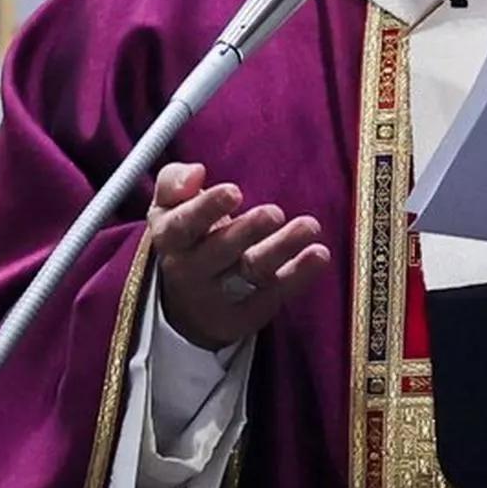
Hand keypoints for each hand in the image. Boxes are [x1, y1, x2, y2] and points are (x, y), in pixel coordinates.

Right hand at [148, 163, 333, 350]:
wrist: (184, 305)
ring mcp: (220, 297)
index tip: (234, 192)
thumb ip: (175, 183)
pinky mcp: (247, 314)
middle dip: (248, 231)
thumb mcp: (168, 208)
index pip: (182, 227)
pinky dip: (300, 275)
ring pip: (251, 272)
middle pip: (220, 252)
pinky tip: (319, 254)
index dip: (207, 209)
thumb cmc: (185, 238)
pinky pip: (275, 294)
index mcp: (170, 241)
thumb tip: (197, 173)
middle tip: (274, 213)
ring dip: (281, 248)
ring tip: (309, 226)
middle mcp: (191, 271)